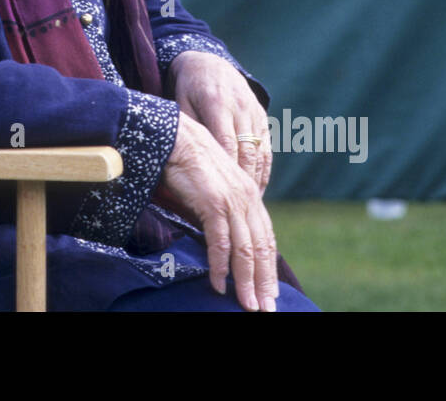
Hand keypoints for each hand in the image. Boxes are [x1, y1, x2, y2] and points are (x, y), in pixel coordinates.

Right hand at [154, 113, 279, 310]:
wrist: (175, 137)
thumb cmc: (189, 163)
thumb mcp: (213, 190)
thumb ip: (222, 213)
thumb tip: (222, 242)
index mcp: (250, 195)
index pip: (266, 239)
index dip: (268, 268)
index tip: (269, 292)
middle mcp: (247, 198)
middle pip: (261, 249)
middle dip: (264, 282)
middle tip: (264, 308)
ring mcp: (232, 201)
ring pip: (244, 250)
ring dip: (246, 281)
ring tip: (247, 305)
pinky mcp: (214, 203)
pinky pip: (220, 242)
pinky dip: (219, 266)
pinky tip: (217, 284)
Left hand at [170, 50, 271, 195]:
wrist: (210, 62)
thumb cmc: (188, 88)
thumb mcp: (180, 103)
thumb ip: (187, 129)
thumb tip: (183, 162)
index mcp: (216, 103)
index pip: (224, 141)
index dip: (225, 169)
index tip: (221, 195)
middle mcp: (240, 107)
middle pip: (245, 150)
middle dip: (242, 182)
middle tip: (236, 210)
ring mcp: (254, 112)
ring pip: (259, 152)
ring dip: (256, 181)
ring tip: (248, 209)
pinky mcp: (263, 117)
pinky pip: (266, 149)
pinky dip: (263, 172)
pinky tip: (258, 193)